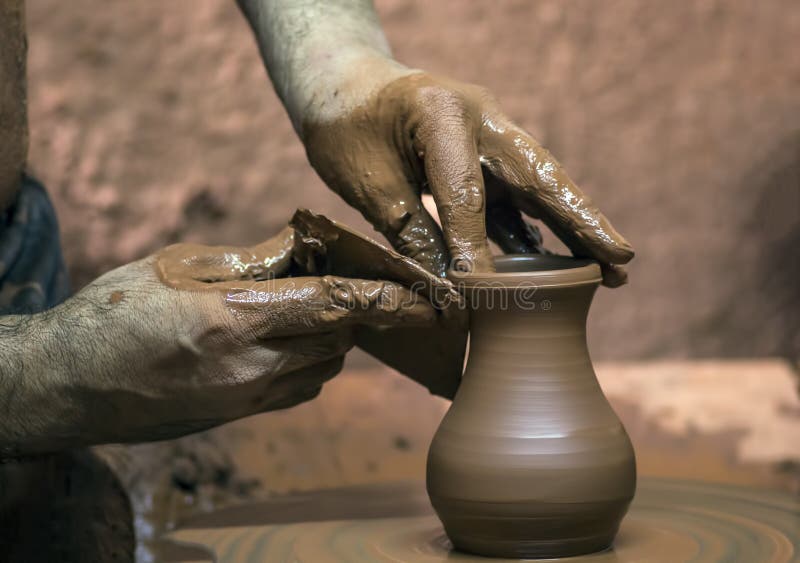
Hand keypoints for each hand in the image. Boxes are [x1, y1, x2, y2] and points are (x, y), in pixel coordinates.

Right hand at [31, 227, 434, 446]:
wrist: (69, 384)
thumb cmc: (114, 313)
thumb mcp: (179, 265)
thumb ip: (251, 260)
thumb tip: (301, 244)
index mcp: (234, 321)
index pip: (334, 305)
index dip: (386, 298)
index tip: (426, 295)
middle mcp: (249, 368)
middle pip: (339, 339)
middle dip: (361, 312)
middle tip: (367, 284)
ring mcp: (245, 399)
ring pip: (324, 369)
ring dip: (338, 338)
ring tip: (326, 307)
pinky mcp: (239, 416)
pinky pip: (300, 390)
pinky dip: (314, 362)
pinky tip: (296, 339)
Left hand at [301, 59, 633, 285]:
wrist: (343, 86)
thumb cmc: (345, 129)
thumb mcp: (367, 182)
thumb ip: (410, 231)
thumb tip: (450, 288)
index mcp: (443, 113)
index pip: (466, 194)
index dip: (475, 250)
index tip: (486, 299)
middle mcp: (480, 118)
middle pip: (538, 176)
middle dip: (582, 221)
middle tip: (622, 262)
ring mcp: (488, 134)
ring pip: (538, 186)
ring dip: (573, 228)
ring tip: (610, 271)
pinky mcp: (485, 153)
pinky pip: (516, 196)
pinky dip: (537, 230)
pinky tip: (559, 263)